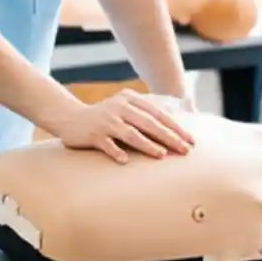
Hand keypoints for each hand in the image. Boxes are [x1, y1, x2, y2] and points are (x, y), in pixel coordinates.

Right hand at [50, 89, 194, 163]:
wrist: (71, 118)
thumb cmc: (105, 117)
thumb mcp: (124, 108)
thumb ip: (145, 113)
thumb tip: (175, 125)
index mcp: (130, 99)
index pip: (158, 113)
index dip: (176, 127)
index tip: (190, 140)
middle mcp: (119, 107)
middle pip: (149, 123)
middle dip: (169, 137)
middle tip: (184, 150)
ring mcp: (106, 121)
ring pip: (130, 133)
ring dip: (147, 145)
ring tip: (162, 155)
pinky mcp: (93, 134)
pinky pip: (107, 144)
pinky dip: (116, 151)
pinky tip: (125, 160)